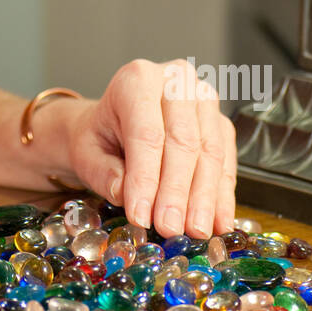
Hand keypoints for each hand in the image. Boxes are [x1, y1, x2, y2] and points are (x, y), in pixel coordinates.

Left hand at [42, 58, 236, 238]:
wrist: (113, 123)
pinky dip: (221, 195)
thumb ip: (103, 173)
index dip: (146, 178)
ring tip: (195, 231)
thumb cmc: (99, 136)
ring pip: (209, 152)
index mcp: (137, 79)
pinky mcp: (220, 123)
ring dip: (204, 197)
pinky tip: (217, 222)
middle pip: (183, 141)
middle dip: (177, 191)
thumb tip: (126, 195)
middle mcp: (176, 81)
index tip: (141, 216)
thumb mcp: (86, 153)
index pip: (146, 133)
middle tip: (170, 228)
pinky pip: (225, 161)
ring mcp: (203, 100)